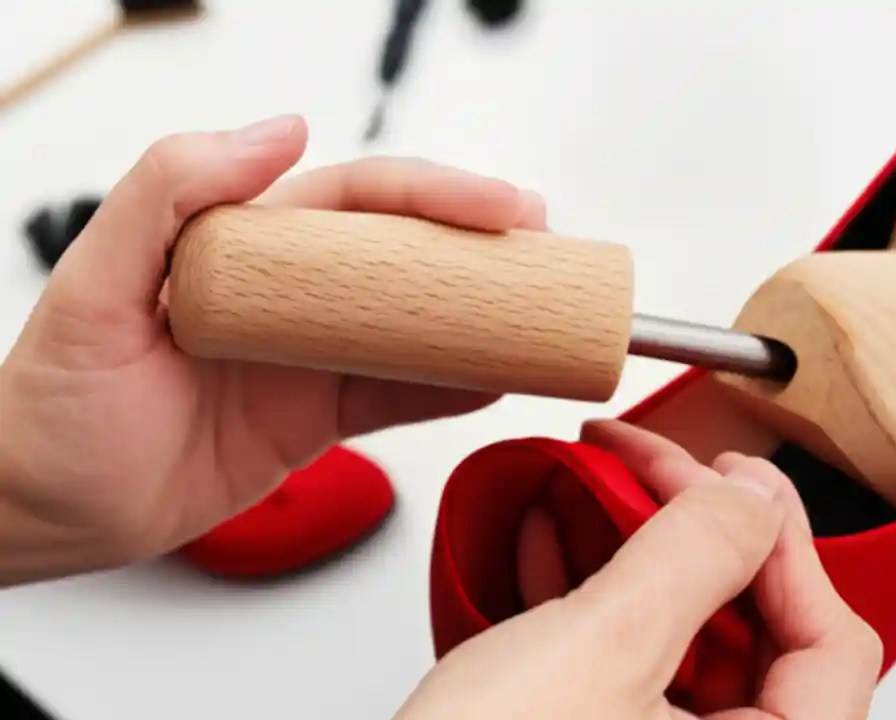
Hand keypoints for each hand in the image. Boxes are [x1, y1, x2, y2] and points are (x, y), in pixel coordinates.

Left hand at [0, 114, 546, 584]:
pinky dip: (456, 389)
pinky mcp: (318, 416)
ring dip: (484, 316)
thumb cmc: (55, 403)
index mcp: (248, 244)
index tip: (505, 210)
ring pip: (419, 324)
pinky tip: (498, 379)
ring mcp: (311, 355)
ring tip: (546, 312)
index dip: (441, 196)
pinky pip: (403, 397)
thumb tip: (280, 132)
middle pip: (409, 252)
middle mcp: (291, 292)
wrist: (46, 511)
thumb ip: (172, 191)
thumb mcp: (95, 286)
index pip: (363, 202)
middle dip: (483, 243)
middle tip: (548, 249)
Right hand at [396, 420, 882, 718]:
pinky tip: (557, 546)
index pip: (834, 643)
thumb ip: (698, 556)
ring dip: (640, 562)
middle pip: (760, 638)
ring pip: (687, 650)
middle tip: (657, 471)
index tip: (732, 478)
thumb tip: (755, 498)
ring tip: (597, 491)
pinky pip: (630, 676)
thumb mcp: (602, 650)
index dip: (786, 542)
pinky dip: (598, 607)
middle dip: (698, 540)